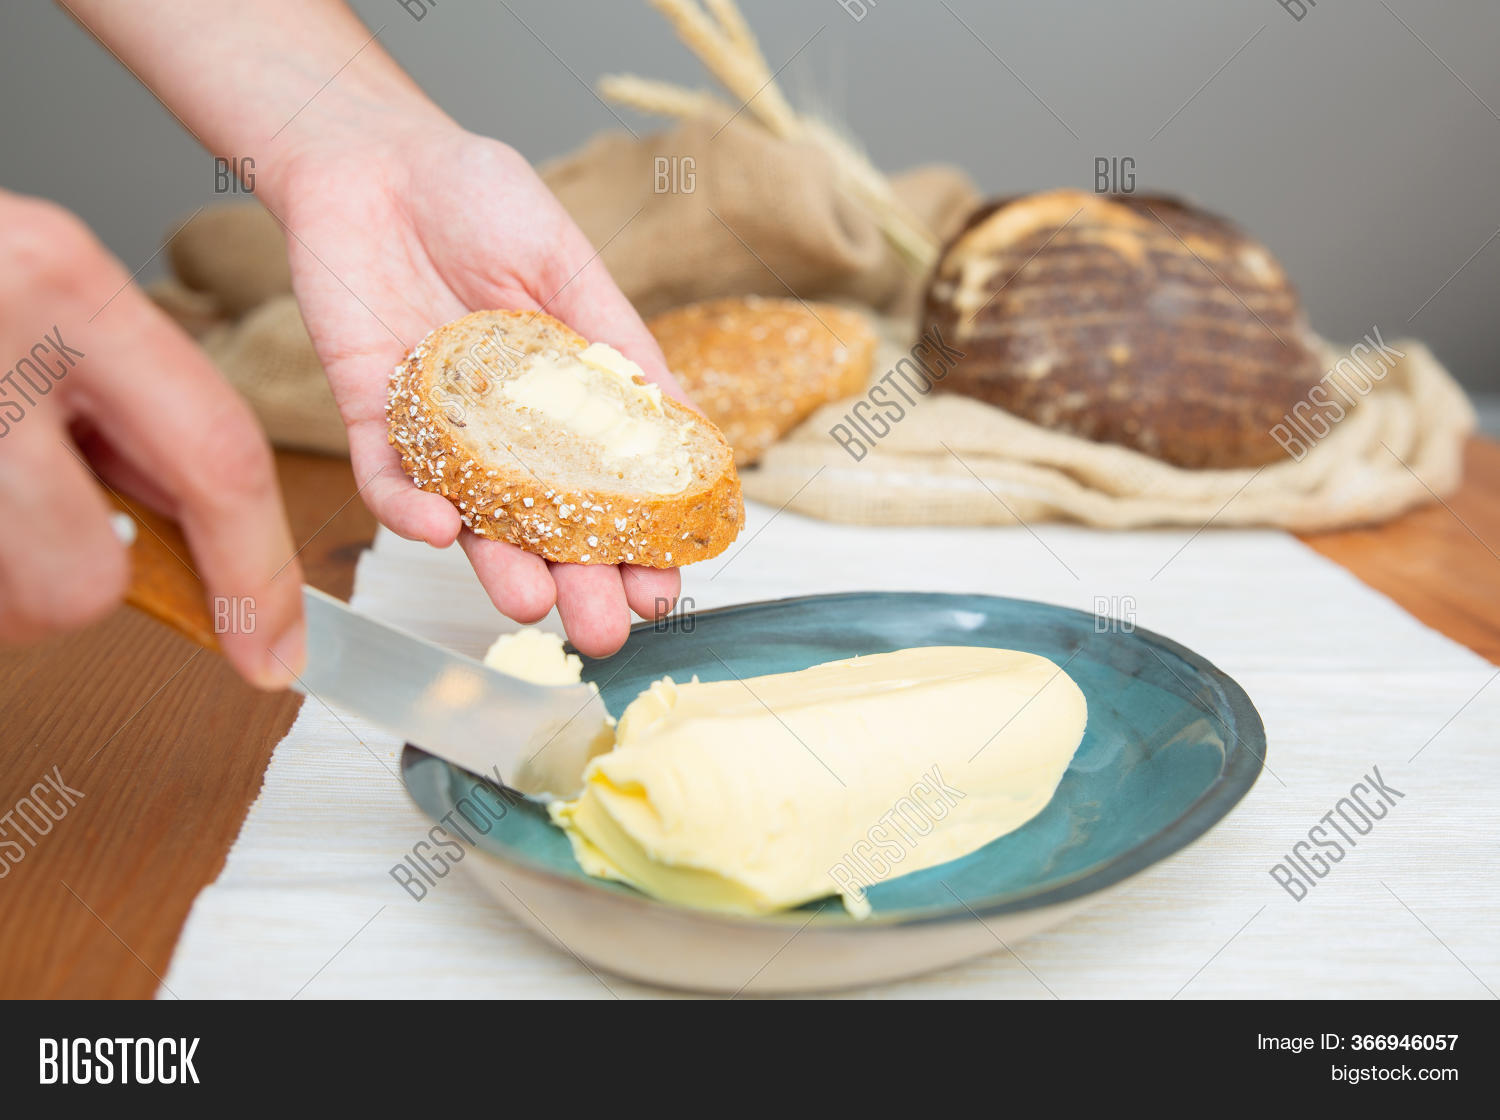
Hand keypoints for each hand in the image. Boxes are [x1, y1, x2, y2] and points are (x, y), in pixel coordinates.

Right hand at [0, 189, 303, 687]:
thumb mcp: (44, 294)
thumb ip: (127, 399)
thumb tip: (198, 530)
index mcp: (58, 281)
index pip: (219, 459)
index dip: (257, 574)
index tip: (275, 646)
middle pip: (86, 578)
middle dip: (71, 588)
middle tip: (37, 533)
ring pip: (12, 598)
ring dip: (2, 578)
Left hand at [268, 122, 683, 656]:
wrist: (376, 155)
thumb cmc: (480, 196)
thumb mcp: (568, 267)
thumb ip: (616, 346)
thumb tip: (687, 426)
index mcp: (567, 397)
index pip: (610, 488)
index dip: (638, 542)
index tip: (664, 587)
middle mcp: (508, 429)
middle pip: (546, 523)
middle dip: (578, 582)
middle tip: (604, 632)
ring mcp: (441, 429)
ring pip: (471, 518)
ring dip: (500, 566)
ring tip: (533, 606)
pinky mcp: (372, 413)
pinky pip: (387, 475)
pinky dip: (406, 506)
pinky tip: (438, 526)